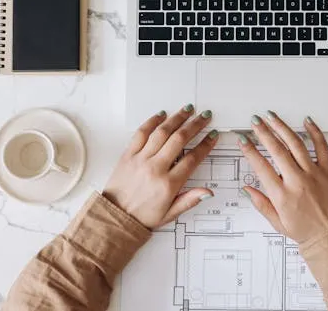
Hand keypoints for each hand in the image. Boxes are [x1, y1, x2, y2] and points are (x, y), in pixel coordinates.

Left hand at [103, 105, 219, 228]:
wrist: (115, 217)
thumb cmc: (142, 216)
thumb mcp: (170, 214)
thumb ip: (189, 200)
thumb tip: (208, 192)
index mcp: (168, 184)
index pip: (192, 159)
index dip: (205, 145)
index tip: (212, 135)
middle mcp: (155, 168)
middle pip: (179, 140)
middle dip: (195, 125)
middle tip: (204, 116)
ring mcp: (140, 159)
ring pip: (162, 132)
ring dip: (176, 118)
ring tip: (187, 110)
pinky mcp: (128, 155)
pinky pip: (141, 133)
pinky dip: (152, 122)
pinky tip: (161, 115)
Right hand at [238, 111, 327, 242]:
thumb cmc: (307, 231)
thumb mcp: (278, 223)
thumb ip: (261, 204)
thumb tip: (247, 189)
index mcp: (282, 196)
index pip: (261, 167)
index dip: (250, 151)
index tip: (243, 140)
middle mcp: (297, 181)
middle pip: (277, 150)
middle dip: (263, 132)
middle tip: (255, 121)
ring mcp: (314, 174)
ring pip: (296, 144)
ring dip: (282, 127)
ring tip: (272, 117)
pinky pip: (322, 147)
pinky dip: (314, 132)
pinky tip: (306, 121)